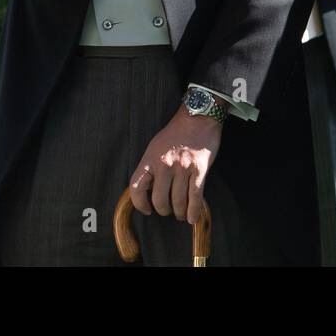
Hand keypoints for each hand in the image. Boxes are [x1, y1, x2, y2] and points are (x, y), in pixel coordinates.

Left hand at [128, 103, 221, 224]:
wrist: (197, 118)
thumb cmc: (176, 133)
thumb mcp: (155, 147)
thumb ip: (150, 167)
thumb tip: (147, 190)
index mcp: (150, 159)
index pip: (136, 188)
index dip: (139, 204)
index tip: (146, 209)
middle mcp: (164, 165)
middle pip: (159, 200)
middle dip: (164, 210)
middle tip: (168, 210)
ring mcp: (182, 168)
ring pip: (178, 202)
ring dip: (179, 212)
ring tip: (181, 213)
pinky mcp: (199, 170)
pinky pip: (194, 198)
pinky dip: (193, 211)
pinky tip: (192, 217)